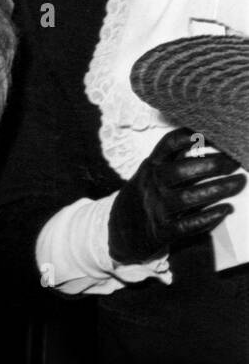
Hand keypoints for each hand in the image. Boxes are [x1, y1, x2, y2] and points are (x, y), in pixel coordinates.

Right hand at [109, 127, 245, 264]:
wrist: (126, 224)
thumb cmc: (153, 190)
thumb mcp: (156, 169)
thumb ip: (177, 155)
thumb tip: (209, 136)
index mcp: (152, 164)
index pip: (168, 144)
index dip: (191, 136)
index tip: (216, 133)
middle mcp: (153, 183)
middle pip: (180, 171)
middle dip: (211, 165)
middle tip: (235, 162)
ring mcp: (157, 207)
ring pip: (187, 198)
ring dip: (217, 189)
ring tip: (239, 183)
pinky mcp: (163, 230)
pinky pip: (188, 225)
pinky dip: (209, 217)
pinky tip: (227, 209)